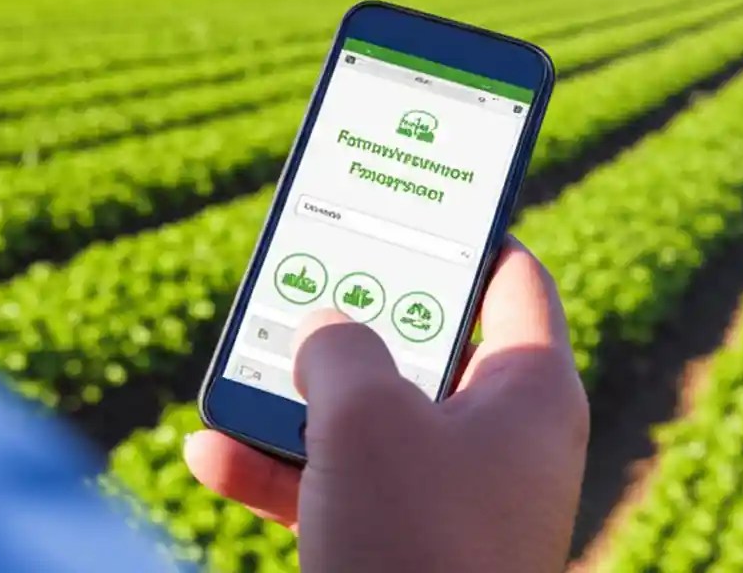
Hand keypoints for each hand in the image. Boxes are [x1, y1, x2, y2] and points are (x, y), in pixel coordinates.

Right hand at [185, 237, 588, 572]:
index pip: (513, 279)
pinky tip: (213, 453)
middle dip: (354, 315)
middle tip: (304, 273)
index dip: (468, 232)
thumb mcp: (367, 415)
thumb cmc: (419, 544)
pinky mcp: (406, 547)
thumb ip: (340, 345)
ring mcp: (453, 499)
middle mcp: (499, 440)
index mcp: (529, 391)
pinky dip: (283, 469)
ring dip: (299, 395)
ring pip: (371, 419)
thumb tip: (326, 334)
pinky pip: (342, 488)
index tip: (416, 203)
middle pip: (426, 344)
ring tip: (241, 362)